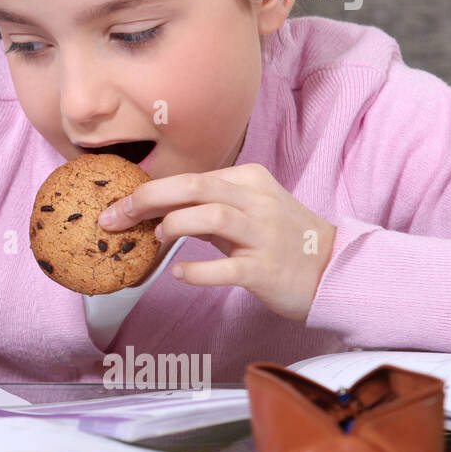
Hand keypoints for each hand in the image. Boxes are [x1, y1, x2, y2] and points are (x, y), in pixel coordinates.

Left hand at [97, 163, 336, 321]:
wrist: (336, 270)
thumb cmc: (283, 240)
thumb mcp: (248, 211)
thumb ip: (206, 205)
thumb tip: (151, 209)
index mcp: (249, 180)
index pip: (190, 177)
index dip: (148, 190)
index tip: (117, 205)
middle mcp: (258, 202)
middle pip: (195, 186)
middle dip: (147, 198)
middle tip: (114, 216)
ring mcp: (265, 235)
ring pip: (213, 215)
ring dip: (174, 224)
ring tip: (154, 238)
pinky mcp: (268, 270)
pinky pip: (227, 268)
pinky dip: (197, 271)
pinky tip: (179, 274)